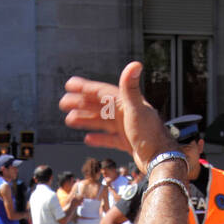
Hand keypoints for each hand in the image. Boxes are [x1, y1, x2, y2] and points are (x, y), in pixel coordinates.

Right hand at [59, 62, 175, 173]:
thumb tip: (135, 64)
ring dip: (86, 120)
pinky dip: (98, 138)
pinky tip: (87, 139)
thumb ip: (130, 88)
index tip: (70, 85)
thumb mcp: (136, 109)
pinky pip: (109, 138)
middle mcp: (126, 114)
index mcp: (127, 103)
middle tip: (63, 103)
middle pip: (99, 106)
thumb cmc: (150, 135)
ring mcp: (126, 128)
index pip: (102, 92)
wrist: (160, 159)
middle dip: (81, 104)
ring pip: (101, 122)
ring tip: (69, 120)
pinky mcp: (127, 143)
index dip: (86, 88)